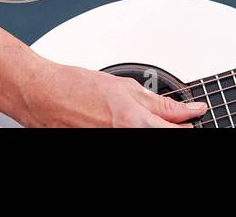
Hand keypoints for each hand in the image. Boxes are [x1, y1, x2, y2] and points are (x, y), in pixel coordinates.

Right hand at [17, 59, 207, 127]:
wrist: (43, 96)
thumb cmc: (78, 87)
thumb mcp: (126, 88)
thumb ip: (162, 104)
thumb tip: (189, 111)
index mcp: (134, 122)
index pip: (176, 134)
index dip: (187, 127)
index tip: (192, 120)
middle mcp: (124, 138)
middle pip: (162, 140)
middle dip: (169, 130)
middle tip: (167, 121)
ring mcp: (110, 144)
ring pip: (144, 142)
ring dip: (148, 130)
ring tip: (133, 121)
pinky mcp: (100, 148)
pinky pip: (125, 143)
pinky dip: (130, 133)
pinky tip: (120, 125)